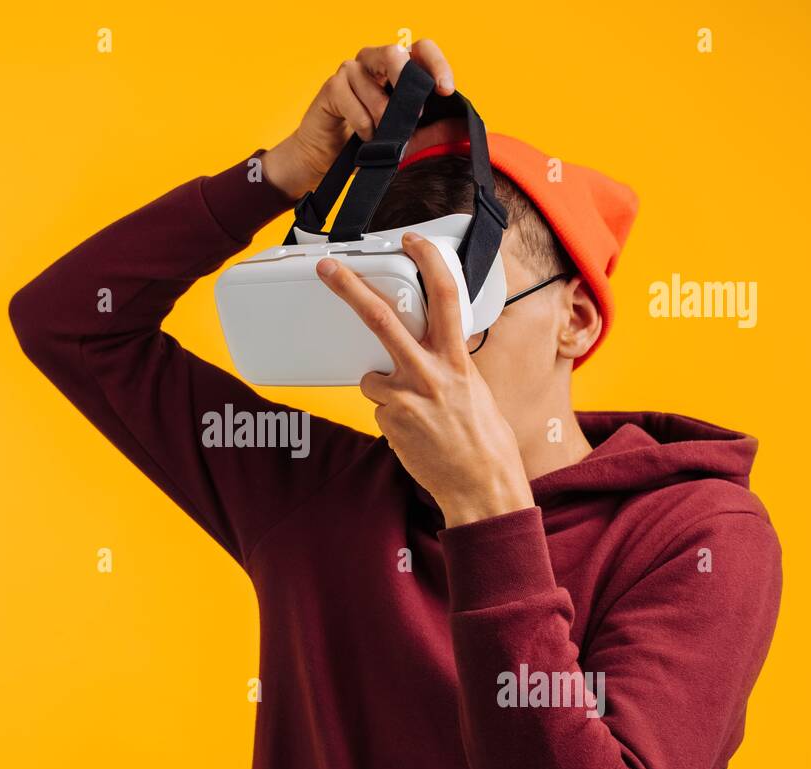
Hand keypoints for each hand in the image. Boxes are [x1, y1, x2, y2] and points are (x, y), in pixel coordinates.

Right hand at [261, 40, 455, 200]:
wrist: (325, 157)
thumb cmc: (364, 142)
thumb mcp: (401, 138)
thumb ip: (425, 130)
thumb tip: (453, 126)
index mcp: (394, 68)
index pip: (421, 49)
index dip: (436, 65)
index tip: (445, 91)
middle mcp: (372, 62)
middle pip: (394, 53)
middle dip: (407, 84)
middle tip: (414, 115)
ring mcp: (350, 70)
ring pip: (374, 87)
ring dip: (382, 118)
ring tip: (381, 136)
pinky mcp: (332, 86)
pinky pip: (355, 105)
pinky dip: (363, 126)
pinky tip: (363, 137)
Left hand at [315, 233, 534, 527]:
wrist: (481, 485)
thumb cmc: (484, 439)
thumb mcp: (475, 388)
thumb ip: (448, 364)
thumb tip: (428, 350)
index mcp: (457, 359)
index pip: (444, 296)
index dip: (427, 262)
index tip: (411, 241)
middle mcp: (430, 372)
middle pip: (380, 318)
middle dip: (349, 288)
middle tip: (326, 267)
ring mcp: (405, 397)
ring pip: (373, 375)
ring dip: (386, 389)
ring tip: (418, 413)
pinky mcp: (389, 420)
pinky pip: (378, 406)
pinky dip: (391, 415)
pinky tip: (414, 432)